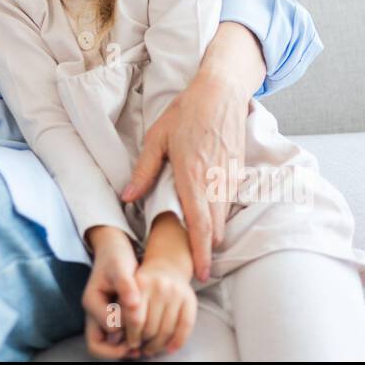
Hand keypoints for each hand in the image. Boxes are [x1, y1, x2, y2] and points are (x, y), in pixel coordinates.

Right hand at [81, 228, 144, 360]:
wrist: (113, 250)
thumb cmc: (116, 256)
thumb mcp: (121, 267)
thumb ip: (126, 286)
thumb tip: (134, 305)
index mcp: (91, 302)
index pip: (108, 327)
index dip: (127, 328)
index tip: (142, 322)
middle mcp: (92, 313)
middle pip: (97, 346)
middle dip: (118, 351)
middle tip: (139, 348)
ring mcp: (100, 318)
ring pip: (107, 346)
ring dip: (124, 349)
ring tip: (145, 346)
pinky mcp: (110, 318)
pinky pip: (115, 340)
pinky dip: (128, 342)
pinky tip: (144, 337)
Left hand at [120, 70, 247, 282]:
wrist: (221, 93)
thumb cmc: (186, 113)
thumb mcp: (157, 138)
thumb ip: (143, 171)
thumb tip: (127, 197)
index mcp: (192, 177)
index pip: (200, 225)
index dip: (201, 252)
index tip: (201, 272)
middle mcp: (214, 182)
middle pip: (215, 229)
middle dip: (207, 250)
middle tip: (194, 266)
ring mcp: (229, 178)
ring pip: (224, 217)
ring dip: (214, 234)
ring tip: (200, 247)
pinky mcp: (237, 172)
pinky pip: (229, 202)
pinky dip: (220, 215)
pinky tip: (208, 217)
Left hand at [122, 258, 197, 359]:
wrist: (167, 265)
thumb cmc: (143, 282)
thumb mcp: (129, 288)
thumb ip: (123, 308)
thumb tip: (117, 336)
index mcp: (142, 284)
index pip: (135, 318)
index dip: (132, 335)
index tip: (130, 342)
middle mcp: (161, 287)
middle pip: (151, 327)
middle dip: (144, 341)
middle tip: (140, 348)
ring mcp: (177, 293)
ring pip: (167, 330)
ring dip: (158, 345)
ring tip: (150, 349)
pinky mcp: (190, 299)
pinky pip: (185, 326)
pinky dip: (177, 342)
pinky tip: (169, 349)